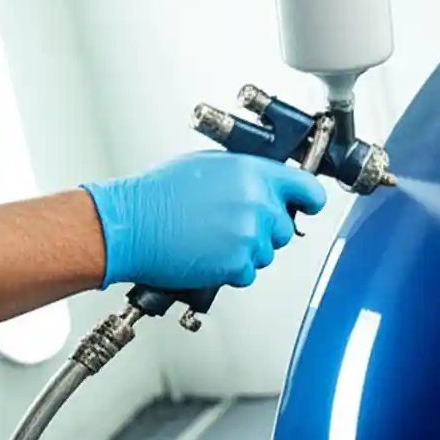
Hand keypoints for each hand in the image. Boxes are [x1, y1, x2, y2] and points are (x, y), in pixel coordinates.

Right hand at [82, 151, 327, 289]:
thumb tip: (265, 184)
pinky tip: (207, 255)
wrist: (130, 225)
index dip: (309, 199)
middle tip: (231, 226)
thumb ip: (246, 175)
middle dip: (265, 230)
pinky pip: (248, 272)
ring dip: (245, 250)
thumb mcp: (208, 166)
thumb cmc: (158, 195)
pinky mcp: (238, 263)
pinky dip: (231, 270)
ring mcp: (250, 235)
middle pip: (286, 227)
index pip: (308, 188)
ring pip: (267, 252)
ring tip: (211, 238)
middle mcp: (258, 203)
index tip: (308, 205)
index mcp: (253, 173)